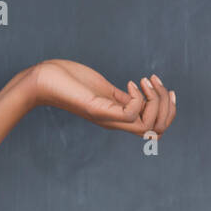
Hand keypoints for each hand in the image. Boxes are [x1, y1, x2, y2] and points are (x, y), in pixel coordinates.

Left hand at [32, 60, 176, 137]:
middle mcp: (115, 121)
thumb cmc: (69, 81)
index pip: (156, 128)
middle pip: (157, 129)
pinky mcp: (97, 110)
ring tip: (145, 81)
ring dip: (156, 101)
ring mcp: (107, 117)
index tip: (160, 86)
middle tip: (154, 82)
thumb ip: (122, 98)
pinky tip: (130, 83)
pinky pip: (131, 114)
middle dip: (167, 106)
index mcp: (118, 117)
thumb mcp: (102, 90)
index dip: (168, 110)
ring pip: (149, 125)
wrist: (42, 80)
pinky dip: (138, 99)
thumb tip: (140, 98)